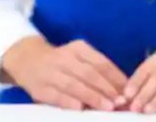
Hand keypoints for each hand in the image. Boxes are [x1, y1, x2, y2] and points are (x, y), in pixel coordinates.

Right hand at [0, 36, 128, 110]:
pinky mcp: (40, 87)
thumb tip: (123, 90)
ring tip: (107, 107)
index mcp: (78, 48)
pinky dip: (69, 101)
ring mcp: (51, 72)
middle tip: (120, 102)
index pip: (100, 62)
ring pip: (74, 84)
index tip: (128, 91)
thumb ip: (99, 71)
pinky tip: (80, 108)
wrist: (26, 59)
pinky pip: (56, 95)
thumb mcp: (79, 58)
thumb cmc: (62, 62)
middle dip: (106, 89)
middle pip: (89, 73)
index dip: (116, 78)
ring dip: (92, 97)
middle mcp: (64, 58)